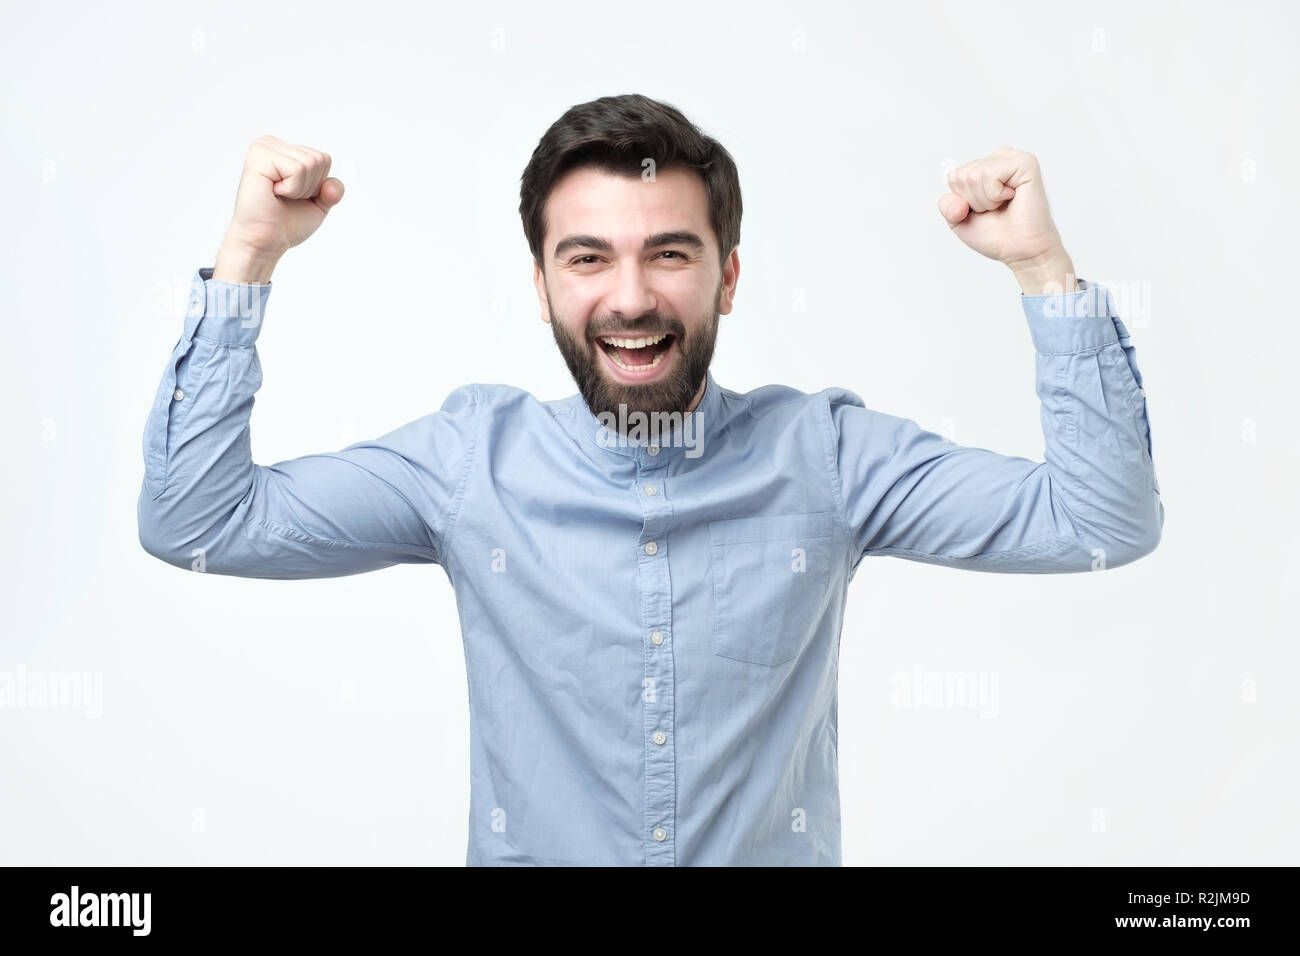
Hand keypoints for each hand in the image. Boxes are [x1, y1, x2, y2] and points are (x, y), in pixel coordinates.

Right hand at [215, 135, 343, 277]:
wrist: (264, 241)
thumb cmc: (285, 223)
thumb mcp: (318, 204)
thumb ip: (332, 190)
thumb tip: (332, 185)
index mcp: (282, 150)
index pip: (324, 159)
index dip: (317, 185)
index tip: (293, 196)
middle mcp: (271, 144)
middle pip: (320, 159)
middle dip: (310, 187)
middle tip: (285, 198)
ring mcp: (263, 148)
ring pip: (310, 163)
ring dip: (300, 189)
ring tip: (278, 196)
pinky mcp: (259, 157)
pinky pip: (298, 169)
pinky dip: (292, 188)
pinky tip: (273, 193)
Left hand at [938, 147, 1071, 288]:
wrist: (1019, 250)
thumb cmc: (996, 235)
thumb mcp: (959, 221)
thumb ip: (947, 206)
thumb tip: (956, 198)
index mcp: (984, 166)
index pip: (954, 177)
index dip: (962, 201)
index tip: (982, 210)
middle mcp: (999, 158)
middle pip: (962, 175)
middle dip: (974, 201)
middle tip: (996, 209)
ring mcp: (1012, 158)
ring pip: (974, 175)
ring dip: (985, 200)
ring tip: (1003, 205)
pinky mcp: (1025, 162)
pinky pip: (990, 174)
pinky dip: (995, 195)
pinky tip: (1011, 197)